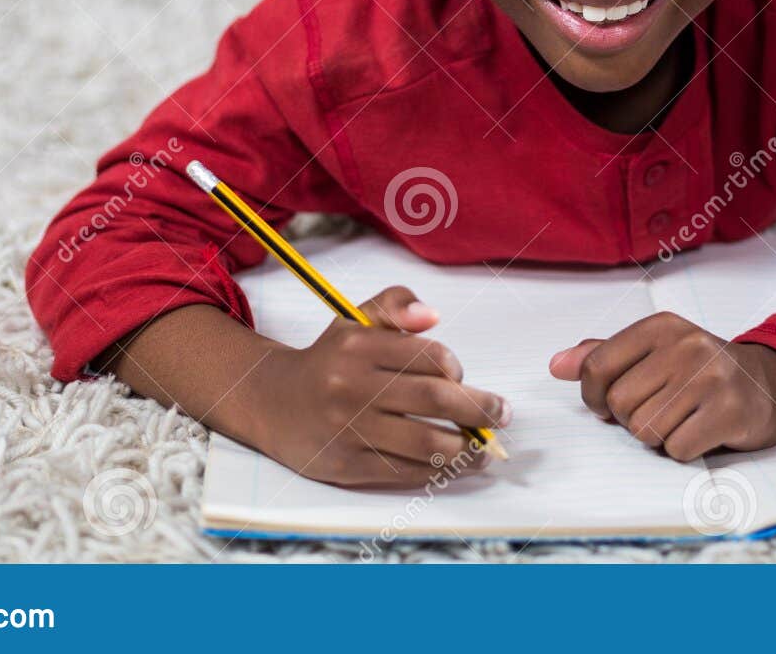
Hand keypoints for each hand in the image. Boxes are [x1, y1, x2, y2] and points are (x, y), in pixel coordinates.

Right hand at [249, 286, 509, 488]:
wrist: (273, 403)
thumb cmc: (330, 359)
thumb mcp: (355, 318)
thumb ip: (396, 304)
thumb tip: (432, 315)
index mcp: (359, 346)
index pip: (430, 357)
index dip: (456, 368)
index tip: (462, 378)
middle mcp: (352, 387)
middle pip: (435, 401)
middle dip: (480, 409)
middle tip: (502, 414)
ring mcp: (350, 430)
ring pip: (426, 444)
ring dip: (467, 449)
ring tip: (486, 449)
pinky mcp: (347, 466)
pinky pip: (404, 472)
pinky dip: (437, 471)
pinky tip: (455, 465)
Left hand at [548, 312, 775, 460]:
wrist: (769, 384)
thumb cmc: (701, 372)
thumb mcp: (654, 353)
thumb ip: (604, 356)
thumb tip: (556, 365)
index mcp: (661, 326)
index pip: (597, 366)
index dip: (593, 397)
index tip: (608, 405)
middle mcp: (686, 345)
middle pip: (619, 405)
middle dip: (632, 419)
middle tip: (661, 411)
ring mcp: (711, 377)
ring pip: (645, 429)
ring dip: (658, 437)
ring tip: (683, 419)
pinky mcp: (729, 411)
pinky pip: (675, 449)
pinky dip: (682, 451)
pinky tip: (700, 433)